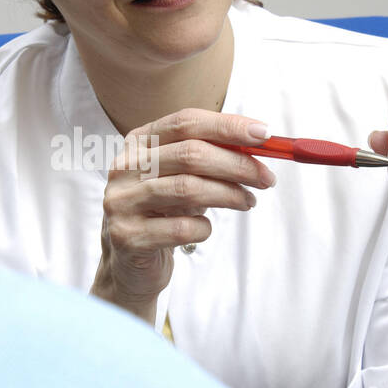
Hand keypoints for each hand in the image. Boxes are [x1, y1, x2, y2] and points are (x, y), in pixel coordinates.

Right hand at [91, 108, 275, 322]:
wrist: (130, 265)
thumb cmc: (162, 213)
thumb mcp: (181, 178)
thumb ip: (210, 159)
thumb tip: (258, 145)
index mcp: (138, 143)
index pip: (186, 122)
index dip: (227, 126)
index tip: (264, 135)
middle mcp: (124, 168)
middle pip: (190, 154)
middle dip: (237, 164)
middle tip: (266, 177)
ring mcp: (122, 202)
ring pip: (187, 188)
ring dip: (229, 194)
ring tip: (248, 201)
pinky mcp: (128, 236)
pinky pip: (181, 228)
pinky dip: (204, 228)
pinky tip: (205, 229)